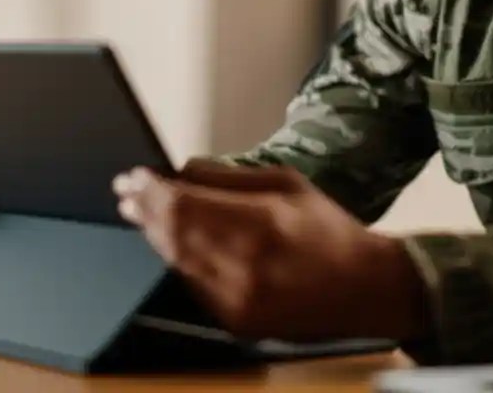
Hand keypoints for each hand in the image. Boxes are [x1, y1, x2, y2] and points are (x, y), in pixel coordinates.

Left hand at [112, 161, 428, 342]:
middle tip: (125, 192)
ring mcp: (237, 301)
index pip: (182, 205)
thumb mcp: (287, 184)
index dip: (151, 190)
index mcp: (260, 224)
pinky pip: (193, 285)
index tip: (132, 175)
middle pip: (171, 235)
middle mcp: (243, 266)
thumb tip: (179, 170)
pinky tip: (170, 244)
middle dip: (144, 210)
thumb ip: (230, 178)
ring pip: (176, 262)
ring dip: (154, 236)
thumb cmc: (328, 230)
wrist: (366, 289)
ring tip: (138, 213)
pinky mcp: (235, 322)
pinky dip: (178, 261)